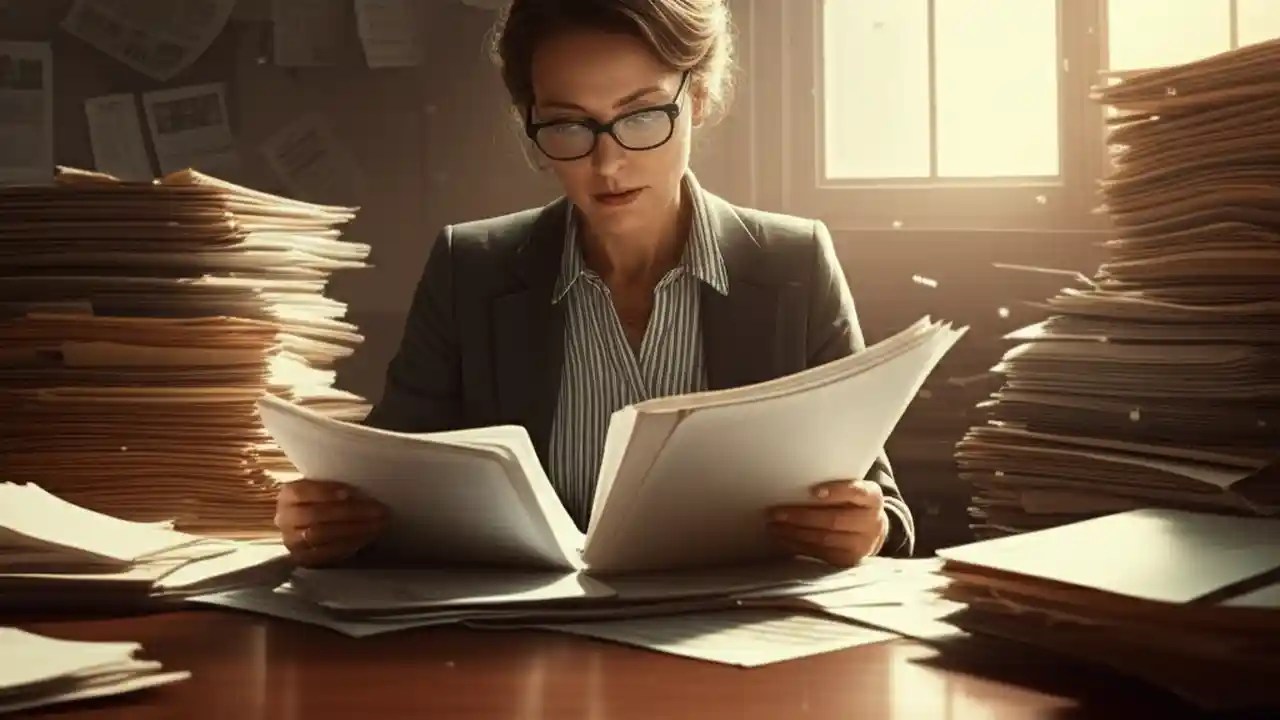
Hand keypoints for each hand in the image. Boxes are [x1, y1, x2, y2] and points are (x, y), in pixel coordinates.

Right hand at [274, 479, 388, 566]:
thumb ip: (337, 489)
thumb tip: (361, 492)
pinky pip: (326, 554)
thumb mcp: (326, 490)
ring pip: (321, 535)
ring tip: (378, 524)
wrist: (313, 528)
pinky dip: (349, 544)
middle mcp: (284, 519)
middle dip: (350, 512)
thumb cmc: (326, 502)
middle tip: (379, 511)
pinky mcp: (303, 560)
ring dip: (354, 529)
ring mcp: (292, 542)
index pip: (302, 492)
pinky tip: (368, 538)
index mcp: (288, 495)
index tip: (351, 493)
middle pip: (315, 515)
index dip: (326, 492)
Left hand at [767, 479, 888, 566]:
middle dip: (801, 516)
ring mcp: (862, 544)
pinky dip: (798, 545)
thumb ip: (833, 485)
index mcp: (873, 498)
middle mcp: (871, 522)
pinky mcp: (849, 560)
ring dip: (795, 532)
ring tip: (774, 526)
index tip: (813, 491)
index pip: (856, 492)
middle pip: (834, 519)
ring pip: (824, 539)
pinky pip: (820, 553)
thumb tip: (794, 481)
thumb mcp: (851, 490)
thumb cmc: (852, 503)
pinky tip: (783, 538)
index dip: (836, 491)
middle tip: (776, 513)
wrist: (871, 530)